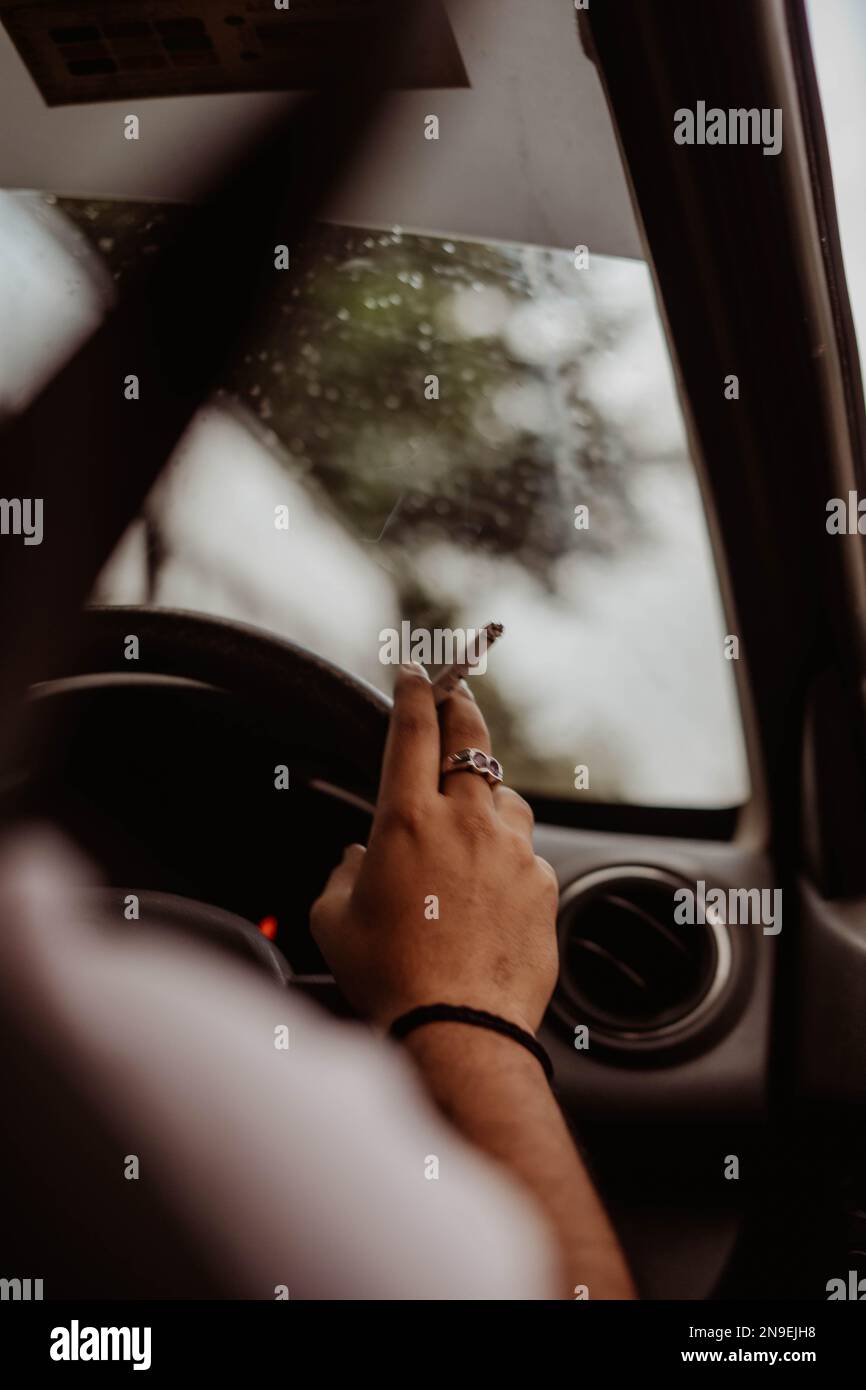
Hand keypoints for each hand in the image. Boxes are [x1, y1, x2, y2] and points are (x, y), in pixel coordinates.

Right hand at [311, 664, 559, 1032]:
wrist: (458, 1028)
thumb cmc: (388, 978)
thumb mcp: (334, 920)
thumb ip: (344, 872)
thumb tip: (358, 858)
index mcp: (407, 820)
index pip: (414, 729)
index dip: (414, 691)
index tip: (415, 671)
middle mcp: (466, 822)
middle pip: (472, 739)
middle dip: (462, 706)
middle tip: (457, 689)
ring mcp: (512, 850)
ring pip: (506, 796)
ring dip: (488, 791)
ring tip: (472, 811)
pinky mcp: (544, 883)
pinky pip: (525, 851)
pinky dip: (507, 855)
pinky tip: (491, 885)